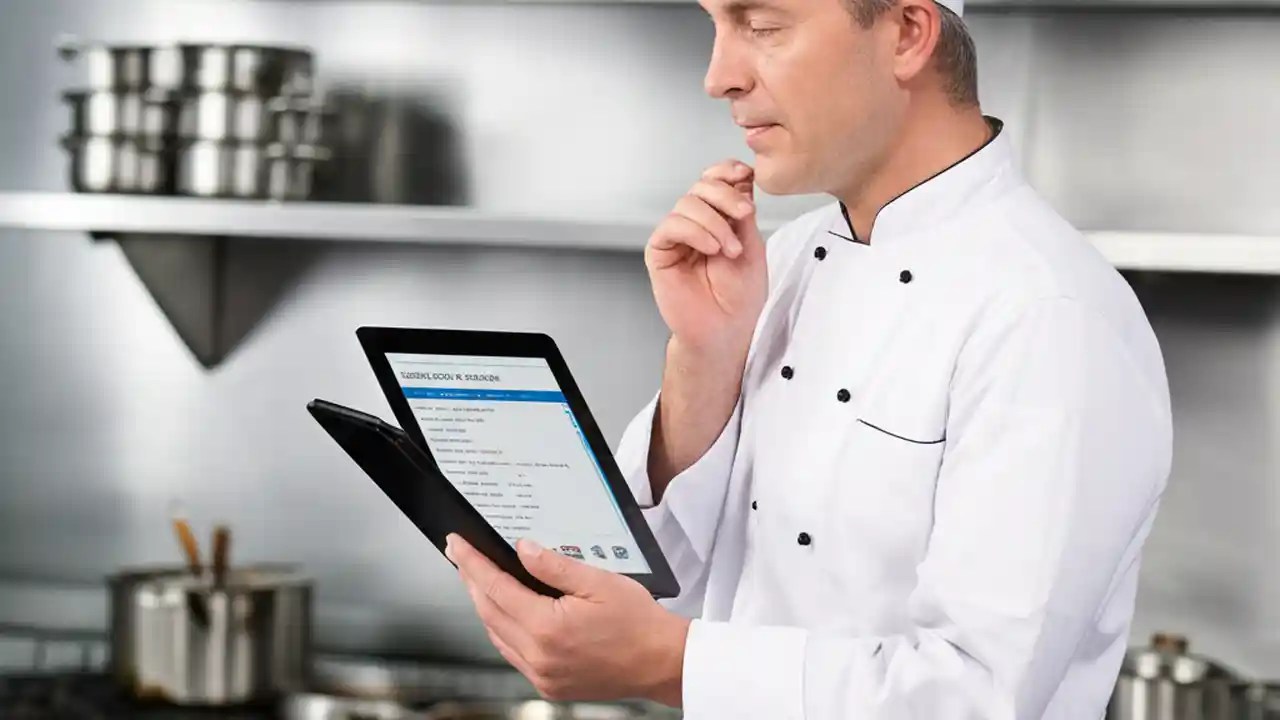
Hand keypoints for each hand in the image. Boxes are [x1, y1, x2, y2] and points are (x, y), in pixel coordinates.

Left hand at [446, 534, 689, 706]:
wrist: (661, 662)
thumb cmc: (639, 624)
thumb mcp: (599, 581)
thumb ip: (555, 566)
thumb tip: (522, 549)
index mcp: (548, 628)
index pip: (495, 587)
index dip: (472, 563)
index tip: (457, 545)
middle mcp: (539, 656)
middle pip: (488, 612)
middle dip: (471, 580)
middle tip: (461, 556)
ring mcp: (542, 674)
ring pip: (496, 634)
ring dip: (484, 605)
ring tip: (478, 579)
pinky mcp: (549, 684)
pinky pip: (512, 653)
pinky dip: (501, 629)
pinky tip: (504, 613)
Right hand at [645, 160, 768, 354]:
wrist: (725, 330)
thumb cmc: (740, 298)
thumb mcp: (753, 247)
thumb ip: (743, 214)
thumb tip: (742, 181)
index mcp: (718, 219)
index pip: (716, 181)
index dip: (728, 171)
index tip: (747, 175)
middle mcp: (696, 224)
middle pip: (702, 186)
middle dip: (726, 195)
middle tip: (744, 215)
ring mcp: (677, 236)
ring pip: (687, 203)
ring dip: (714, 222)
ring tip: (729, 249)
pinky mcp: (660, 252)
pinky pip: (671, 226)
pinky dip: (695, 232)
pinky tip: (711, 249)